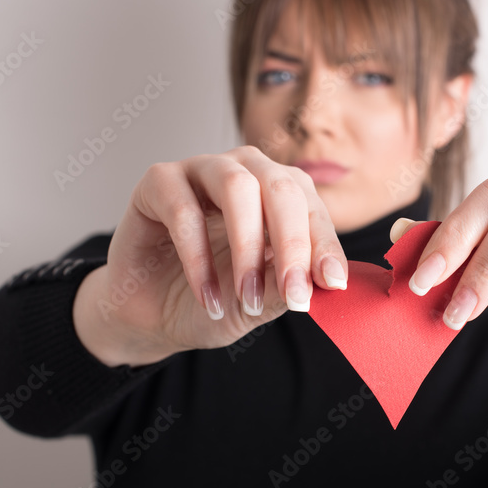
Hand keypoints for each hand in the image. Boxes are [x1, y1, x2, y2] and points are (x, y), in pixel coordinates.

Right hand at [73, 146, 349, 366]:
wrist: (154, 317)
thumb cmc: (214, 300)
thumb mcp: (258, 303)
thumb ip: (285, 286)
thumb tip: (321, 280)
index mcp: (279, 194)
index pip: (312, 208)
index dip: (324, 246)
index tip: (333, 284)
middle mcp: (245, 172)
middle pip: (281, 187)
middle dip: (292, 244)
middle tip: (293, 294)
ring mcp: (201, 171)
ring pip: (238, 186)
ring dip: (247, 248)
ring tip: (246, 297)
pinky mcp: (158, 182)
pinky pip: (184, 209)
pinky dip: (198, 259)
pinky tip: (207, 296)